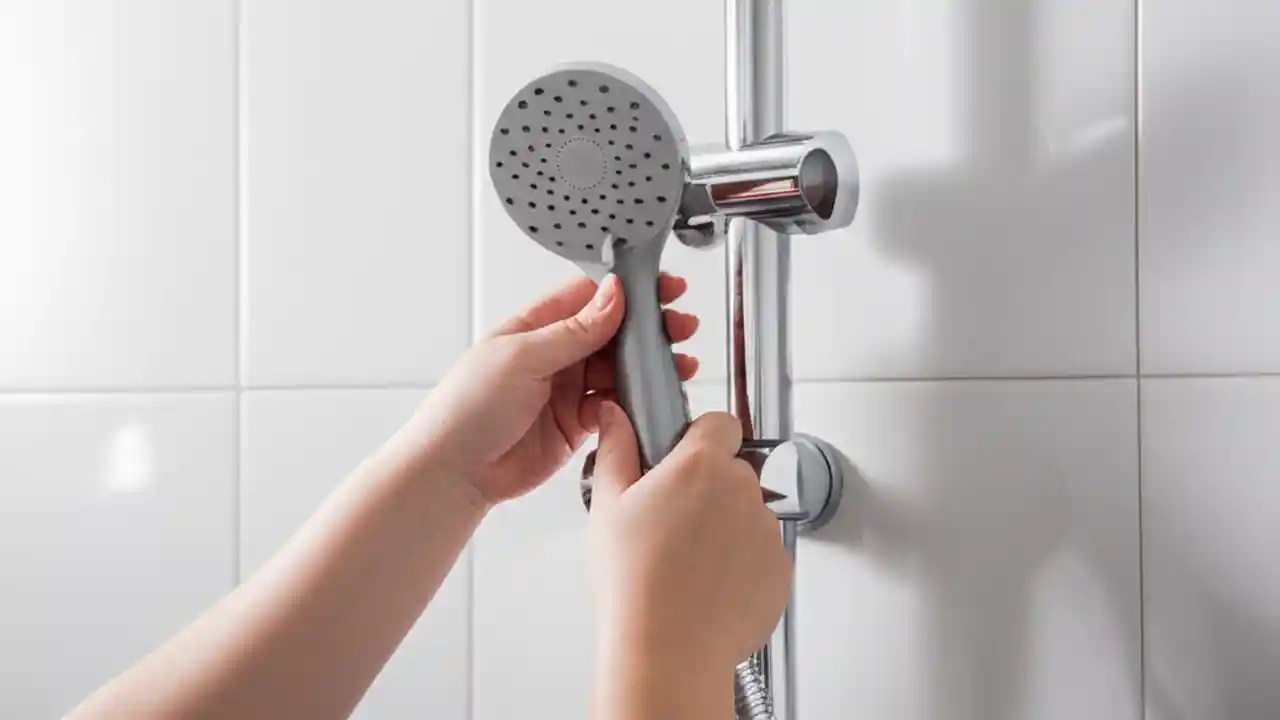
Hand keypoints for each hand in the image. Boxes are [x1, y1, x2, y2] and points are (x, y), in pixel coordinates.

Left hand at [401, 274, 698, 505]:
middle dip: (648, 330)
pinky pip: (613, 407)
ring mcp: (565, 390)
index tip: (663, 289)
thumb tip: (613, 295)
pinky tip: (652, 398)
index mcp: (535, 327)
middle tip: (680, 327)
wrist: (453, 472)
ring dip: (648, 368)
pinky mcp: (575, 425)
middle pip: (612, 334)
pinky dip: (635, 403)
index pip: (590, 298)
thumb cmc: (466, 408)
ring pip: (618, 371)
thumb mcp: (522, 357)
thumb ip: (574, 330)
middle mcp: (552, 355)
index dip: (628, 293)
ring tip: (679, 365)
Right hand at [587, 406, 791, 714]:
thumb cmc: (633, 584)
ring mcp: (767, 531)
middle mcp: (742, 490)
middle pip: (733, 471)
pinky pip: (763, 554)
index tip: (684, 457)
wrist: (666, 650)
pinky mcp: (780, 569)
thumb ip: (617, 449)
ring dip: (727, 527)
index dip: (701, 438)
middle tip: (673, 521)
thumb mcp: (608, 506)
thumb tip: (615, 416)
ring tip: (687, 561)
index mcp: (700, 465)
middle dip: (709, 488)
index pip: (720, 423)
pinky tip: (707, 584)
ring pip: (749, 514)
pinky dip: (743, 564)